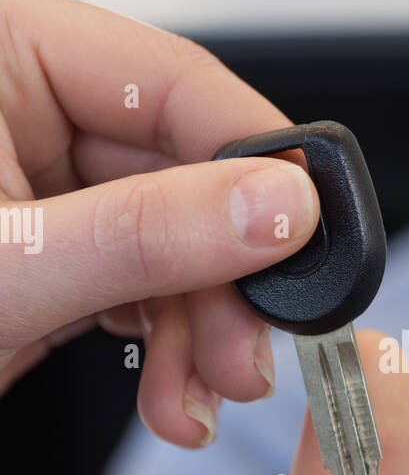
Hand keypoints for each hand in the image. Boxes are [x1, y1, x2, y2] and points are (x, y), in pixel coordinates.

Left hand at [0, 0, 319, 443]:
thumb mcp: (6, 266)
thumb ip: (150, 233)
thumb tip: (277, 207)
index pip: (172, 81)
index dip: (258, 163)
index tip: (312, 233)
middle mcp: (22, 100)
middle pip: (183, 172)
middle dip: (225, 279)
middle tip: (253, 348)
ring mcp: (36, 176)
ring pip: (172, 238)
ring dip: (202, 328)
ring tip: (204, 393)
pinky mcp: (45, 243)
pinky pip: (137, 278)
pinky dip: (166, 343)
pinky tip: (172, 393)